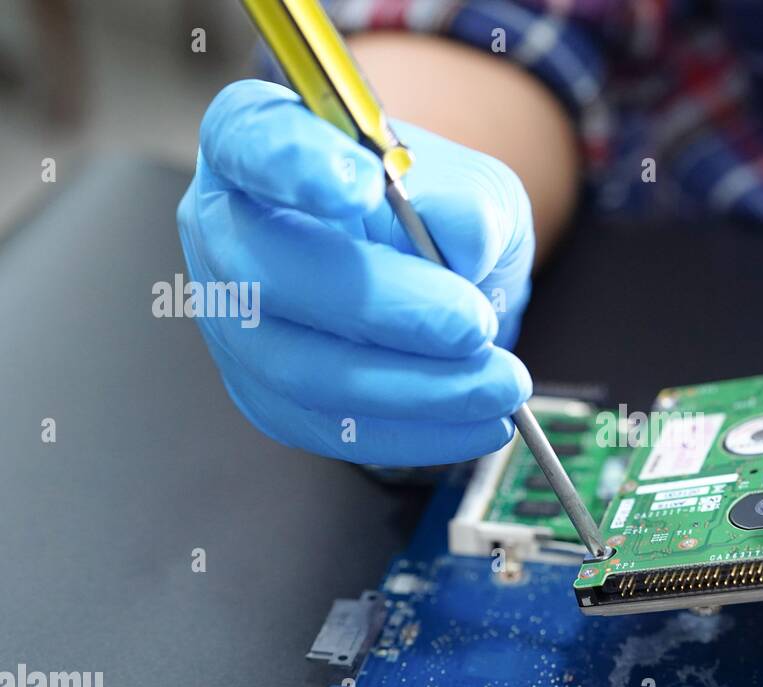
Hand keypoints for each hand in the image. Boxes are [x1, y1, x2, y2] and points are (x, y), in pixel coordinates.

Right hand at [176, 79, 533, 464]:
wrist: (435, 270)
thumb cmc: (433, 209)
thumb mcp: (470, 183)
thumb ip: (467, 202)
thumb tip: (463, 240)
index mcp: (255, 142)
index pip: (247, 142)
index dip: (296, 165)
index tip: (364, 183)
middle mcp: (226, 229)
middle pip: (266, 272)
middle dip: (382, 307)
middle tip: (473, 326)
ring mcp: (234, 319)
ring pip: (299, 366)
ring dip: (412, 386)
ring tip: (499, 384)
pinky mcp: (266, 393)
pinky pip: (330, 427)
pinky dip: (413, 432)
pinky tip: (478, 423)